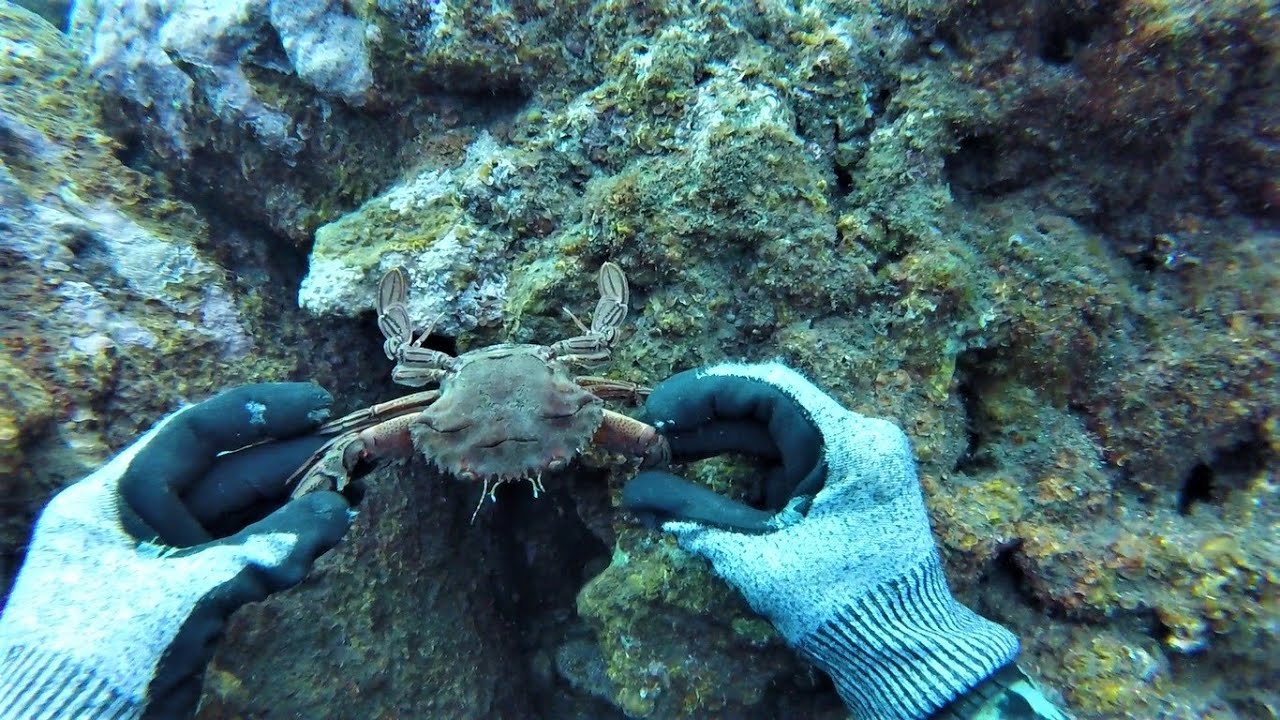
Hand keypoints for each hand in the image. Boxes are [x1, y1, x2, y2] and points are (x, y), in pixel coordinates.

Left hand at [0, 383, 354, 719]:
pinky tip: (327, 536)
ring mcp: (167, 564)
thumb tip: (339, 509)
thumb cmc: (105, 651)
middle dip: (296, 463)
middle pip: (231, 474)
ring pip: (247, 518)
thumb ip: (266, 548)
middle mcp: (140, 522)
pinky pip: (249, 559)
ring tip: (357, 491)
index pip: (195, 432)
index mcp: (115, 498)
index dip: (260, 412)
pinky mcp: (190, 603)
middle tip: (360, 454)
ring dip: (301, 505)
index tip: (321, 404)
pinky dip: (288, 548)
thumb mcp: (187, 591)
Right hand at [621, 362, 1019, 719]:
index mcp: (851, 445)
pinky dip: (749, 469)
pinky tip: (704, 482)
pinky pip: (793, 460)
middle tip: (651, 435)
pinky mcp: (853, 485)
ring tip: (665, 457)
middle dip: (706, 421)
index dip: (704, 393)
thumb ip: (693, 516)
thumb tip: (632, 495)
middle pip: (771, 406)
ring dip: (723, 444)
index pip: (768, 387)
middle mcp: (863, 439)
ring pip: (779, 434)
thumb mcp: (755, 556)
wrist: (903, 653)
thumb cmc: (836, 605)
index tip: (656, 413)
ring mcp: (862, 461)